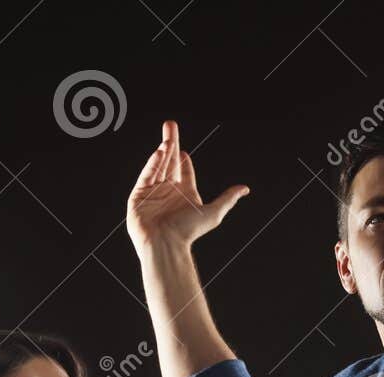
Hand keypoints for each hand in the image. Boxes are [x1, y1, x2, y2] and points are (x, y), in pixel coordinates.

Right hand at [126, 120, 247, 255]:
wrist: (166, 245)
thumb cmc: (188, 232)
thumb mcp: (213, 213)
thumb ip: (228, 198)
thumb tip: (245, 188)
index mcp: (184, 193)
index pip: (183, 170)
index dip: (183, 158)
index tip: (183, 147)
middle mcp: (168, 191)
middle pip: (169, 162)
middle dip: (170, 143)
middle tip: (170, 124)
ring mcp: (152, 193)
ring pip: (158, 166)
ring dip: (162, 152)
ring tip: (167, 137)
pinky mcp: (138, 197)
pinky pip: (146, 176)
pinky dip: (152, 164)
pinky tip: (159, 153)